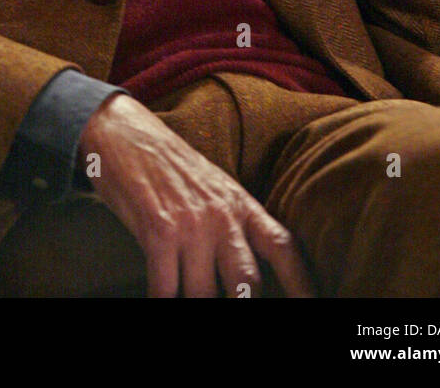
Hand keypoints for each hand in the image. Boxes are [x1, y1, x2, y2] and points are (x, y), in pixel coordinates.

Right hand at [78, 93, 314, 297]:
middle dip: (240, 305)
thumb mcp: (213, 188)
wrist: (124, 132)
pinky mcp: (159, 230)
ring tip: (184, 290)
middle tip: (227, 302)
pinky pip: (166, 290)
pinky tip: (160, 299)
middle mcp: (222, 214)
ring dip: (193, 300)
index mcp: (240, 203)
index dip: (302, 282)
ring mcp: (191, 223)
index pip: (283, 247)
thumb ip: (235, 224)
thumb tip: (250, 274)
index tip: (315, 303)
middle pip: (248, 284)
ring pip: (204, 295)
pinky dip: (163, 301)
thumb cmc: (168, 166)